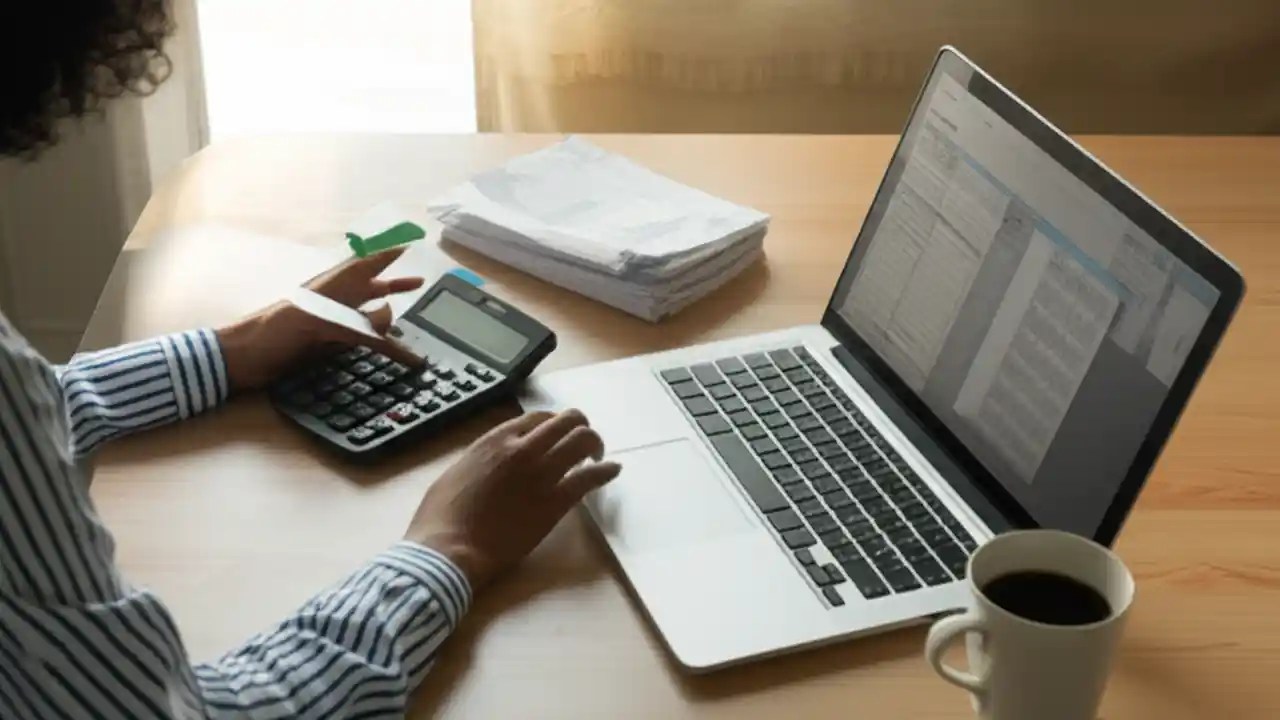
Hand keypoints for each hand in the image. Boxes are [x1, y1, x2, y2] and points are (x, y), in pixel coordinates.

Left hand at [216, 249, 424, 392]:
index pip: (366, 265)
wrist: (239, 357)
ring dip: (385, 315)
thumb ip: (356, 323)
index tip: (409, 243)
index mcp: (330, 289)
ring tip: (404, 316)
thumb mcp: (315, 322)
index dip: (387, 254)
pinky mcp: (320, 345)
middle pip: (369, 289)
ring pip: (364, 315)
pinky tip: (382, 349)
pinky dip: (373, 345)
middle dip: (393, 284)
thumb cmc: (270, 332)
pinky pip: (354, 340)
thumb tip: (393, 328)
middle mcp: (332, 303)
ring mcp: (326, 324)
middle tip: (419, 282)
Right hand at [404, 409, 621, 590]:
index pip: (536, 418)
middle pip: (566, 421)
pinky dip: (606, 470)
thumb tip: (490, 461)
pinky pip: (590, 477)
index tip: (557, 437)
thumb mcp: (455, 474)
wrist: (449, 551)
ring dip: (595, 445)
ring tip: (597, 457)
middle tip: (584, 444)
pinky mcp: (555, 502)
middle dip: (580, 427)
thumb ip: (479, 460)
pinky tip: (612, 470)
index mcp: (494, 441)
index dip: (553, 424)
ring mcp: (541, 474)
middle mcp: (521, 449)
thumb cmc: (441, 518)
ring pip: (582, 441)